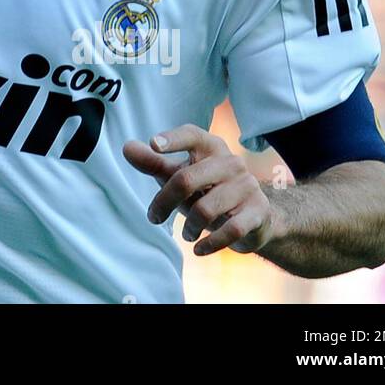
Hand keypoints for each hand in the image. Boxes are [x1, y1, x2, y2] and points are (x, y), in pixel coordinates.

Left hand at [122, 124, 280, 255]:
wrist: (253, 218)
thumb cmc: (207, 190)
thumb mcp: (179, 175)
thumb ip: (153, 163)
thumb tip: (126, 148)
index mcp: (210, 146)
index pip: (191, 135)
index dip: (172, 139)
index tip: (153, 145)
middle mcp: (232, 162)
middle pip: (187, 179)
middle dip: (165, 202)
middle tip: (153, 218)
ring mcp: (248, 186)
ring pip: (206, 209)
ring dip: (190, 226)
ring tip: (185, 234)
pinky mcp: (258, 211)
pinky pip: (231, 230)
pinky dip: (210, 243)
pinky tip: (198, 249)